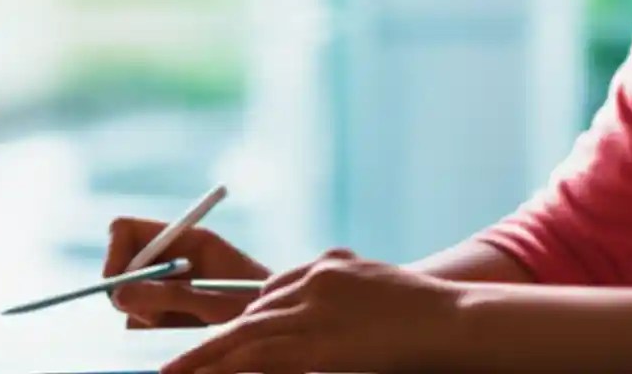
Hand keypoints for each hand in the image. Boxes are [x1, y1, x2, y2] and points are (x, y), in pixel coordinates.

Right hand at [104, 217, 270, 328]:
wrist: (276, 327)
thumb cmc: (255, 308)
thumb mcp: (213, 302)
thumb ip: (168, 296)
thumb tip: (118, 295)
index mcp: (185, 237)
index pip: (125, 230)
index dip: (114, 256)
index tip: (118, 288)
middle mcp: (172, 252)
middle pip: (121, 262)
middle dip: (127, 290)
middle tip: (152, 315)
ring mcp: (167, 276)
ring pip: (128, 290)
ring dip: (141, 310)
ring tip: (176, 321)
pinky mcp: (166, 300)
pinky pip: (138, 309)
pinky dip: (149, 321)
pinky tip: (177, 326)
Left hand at [159, 248, 463, 373]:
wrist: (454, 319)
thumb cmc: (427, 308)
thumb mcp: (376, 281)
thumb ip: (346, 283)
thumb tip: (328, 293)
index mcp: (327, 268)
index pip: (273, 291)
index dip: (246, 320)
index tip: (226, 338)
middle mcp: (312, 285)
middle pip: (251, 315)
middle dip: (213, 341)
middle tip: (176, 363)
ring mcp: (313, 315)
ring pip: (246, 337)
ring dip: (205, 358)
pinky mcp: (319, 347)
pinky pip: (264, 359)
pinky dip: (232, 368)